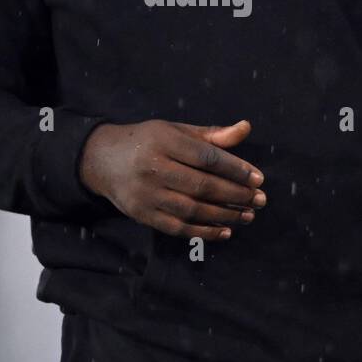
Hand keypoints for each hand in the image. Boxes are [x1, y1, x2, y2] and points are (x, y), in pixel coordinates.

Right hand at [78, 118, 265, 239]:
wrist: (103, 160)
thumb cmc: (148, 142)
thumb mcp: (176, 131)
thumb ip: (211, 135)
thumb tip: (245, 128)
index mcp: (164, 141)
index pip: (207, 157)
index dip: (235, 169)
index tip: (258, 178)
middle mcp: (153, 168)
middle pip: (202, 185)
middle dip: (236, 194)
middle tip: (259, 200)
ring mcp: (146, 194)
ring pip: (192, 209)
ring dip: (225, 215)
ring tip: (247, 215)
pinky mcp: (142, 215)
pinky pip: (178, 228)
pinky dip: (204, 232)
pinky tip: (225, 231)